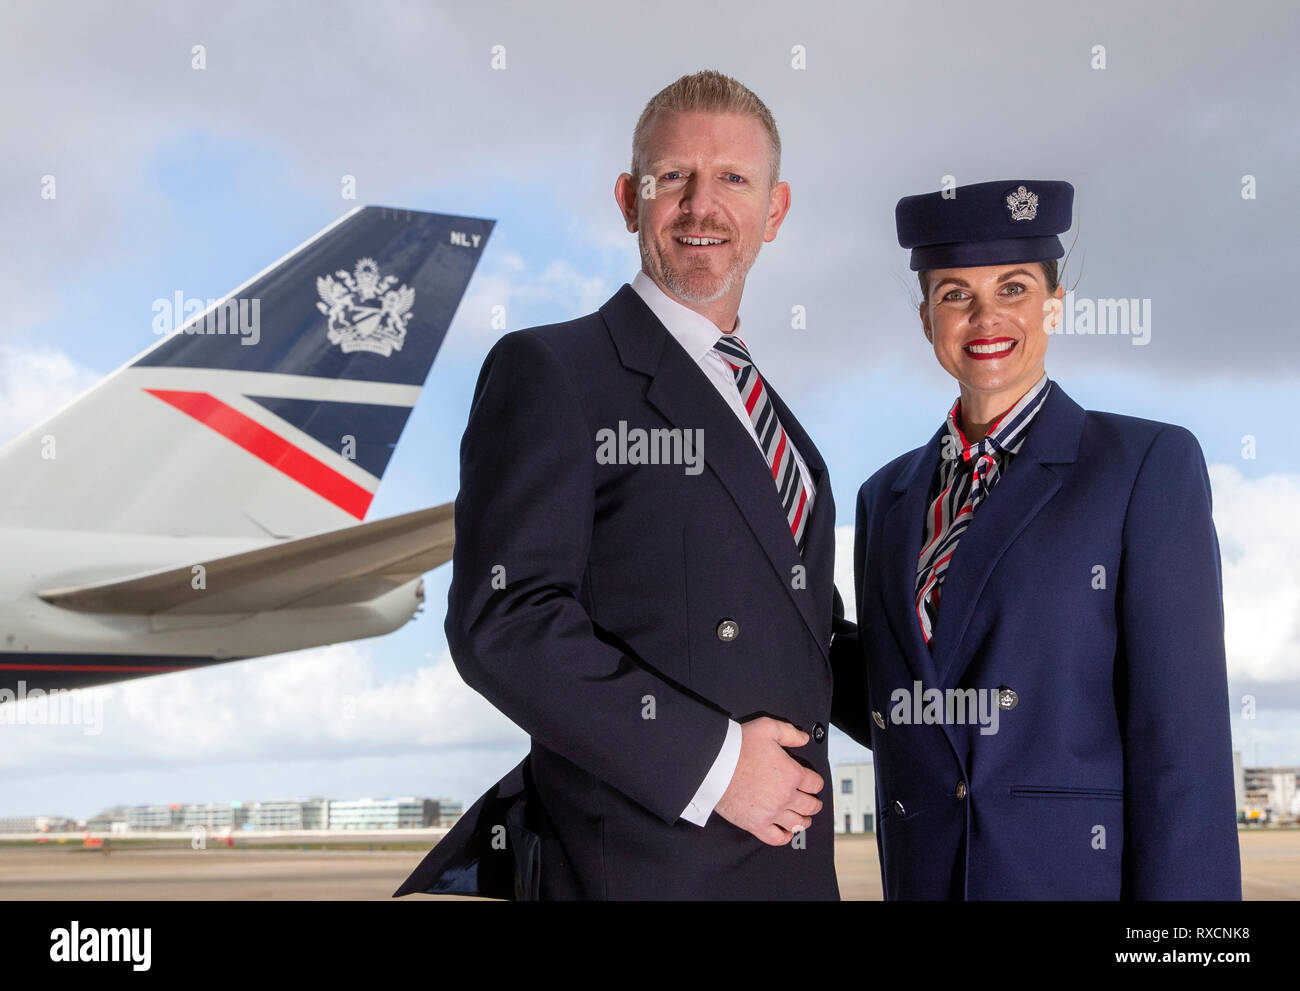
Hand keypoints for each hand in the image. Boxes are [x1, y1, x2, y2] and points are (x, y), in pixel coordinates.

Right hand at [713, 717, 823, 845]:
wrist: (713, 764)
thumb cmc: (739, 744)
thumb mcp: (767, 728)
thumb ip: (790, 733)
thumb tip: (804, 739)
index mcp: (792, 774)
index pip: (815, 784)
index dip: (816, 782)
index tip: (813, 783)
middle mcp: (786, 796)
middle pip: (810, 806)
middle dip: (814, 804)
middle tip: (813, 802)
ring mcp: (772, 813)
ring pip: (798, 823)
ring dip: (805, 821)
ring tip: (804, 818)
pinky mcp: (756, 824)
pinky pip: (777, 838)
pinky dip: (786, 837)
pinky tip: (787, 833)